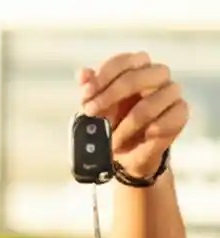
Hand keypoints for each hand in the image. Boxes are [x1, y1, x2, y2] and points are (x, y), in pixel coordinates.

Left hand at [79, 52, 189, 178]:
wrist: (125, 150)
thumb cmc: (109, 121)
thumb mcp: (94, 106)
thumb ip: (89, 89)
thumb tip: (83, 74)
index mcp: (134, 66)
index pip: (122, 61)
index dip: (103, 77)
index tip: (86, 95)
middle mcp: (156, 74)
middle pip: (138, 76)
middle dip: (112, 94)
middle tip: (91, 112)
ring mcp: (171, 92)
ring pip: (154, 101)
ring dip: (129, 123)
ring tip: (113, 139)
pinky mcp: (181, 112)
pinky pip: (174, 116)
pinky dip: (156, 128)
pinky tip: (146, 135)